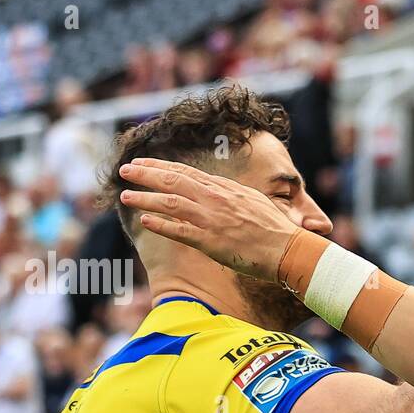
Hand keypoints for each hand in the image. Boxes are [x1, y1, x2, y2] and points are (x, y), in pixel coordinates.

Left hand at [118, 158, 299, 280]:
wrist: (289, 249)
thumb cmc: (276, 229)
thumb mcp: (254, 202)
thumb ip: (233, 196)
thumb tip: (221, 193)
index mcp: (224, 189)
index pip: (186, 172)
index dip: (161, 166)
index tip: (143, 163)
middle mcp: (215, 199)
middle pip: (173, 180)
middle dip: (145, 174)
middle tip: (124, 170)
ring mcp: (211, 219)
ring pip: (170, 202)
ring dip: (145, 197)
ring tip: (125, 195)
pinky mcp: (211, 241)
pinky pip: (179, 230)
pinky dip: (160, 224)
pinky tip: (144, 220)